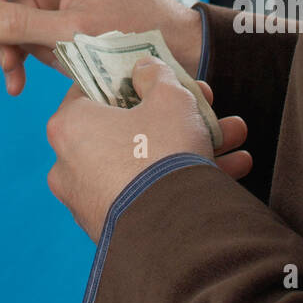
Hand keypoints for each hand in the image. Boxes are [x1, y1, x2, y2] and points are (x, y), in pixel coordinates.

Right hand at [0, 0, 203, 93]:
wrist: (177, 53)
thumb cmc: (139, 28)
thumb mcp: (72, 31)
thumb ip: (15, 25)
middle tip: (5, 60)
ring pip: (3, 11)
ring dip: (5, 45)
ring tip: (20, 75)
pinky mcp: (55, 15)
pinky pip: (19, 29)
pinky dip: (17, 54)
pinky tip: (23, 80)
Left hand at [46, 56, 251, 240]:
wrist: (174, 233)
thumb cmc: (163, 152)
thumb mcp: (169, 99)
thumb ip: (157, 76)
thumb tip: (145, 69)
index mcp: (69, 125)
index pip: (93, 88)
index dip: (131, 78)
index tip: (159, 78)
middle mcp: (69, 165)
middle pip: (127, 127)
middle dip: (173, 116)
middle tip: (208, 108)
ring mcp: (89, 201)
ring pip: (143, 162)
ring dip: (189, 146)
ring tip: (233, 138)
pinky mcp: (113, 229)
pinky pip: (147, 193)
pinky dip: (180, 180)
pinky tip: (231, 169)